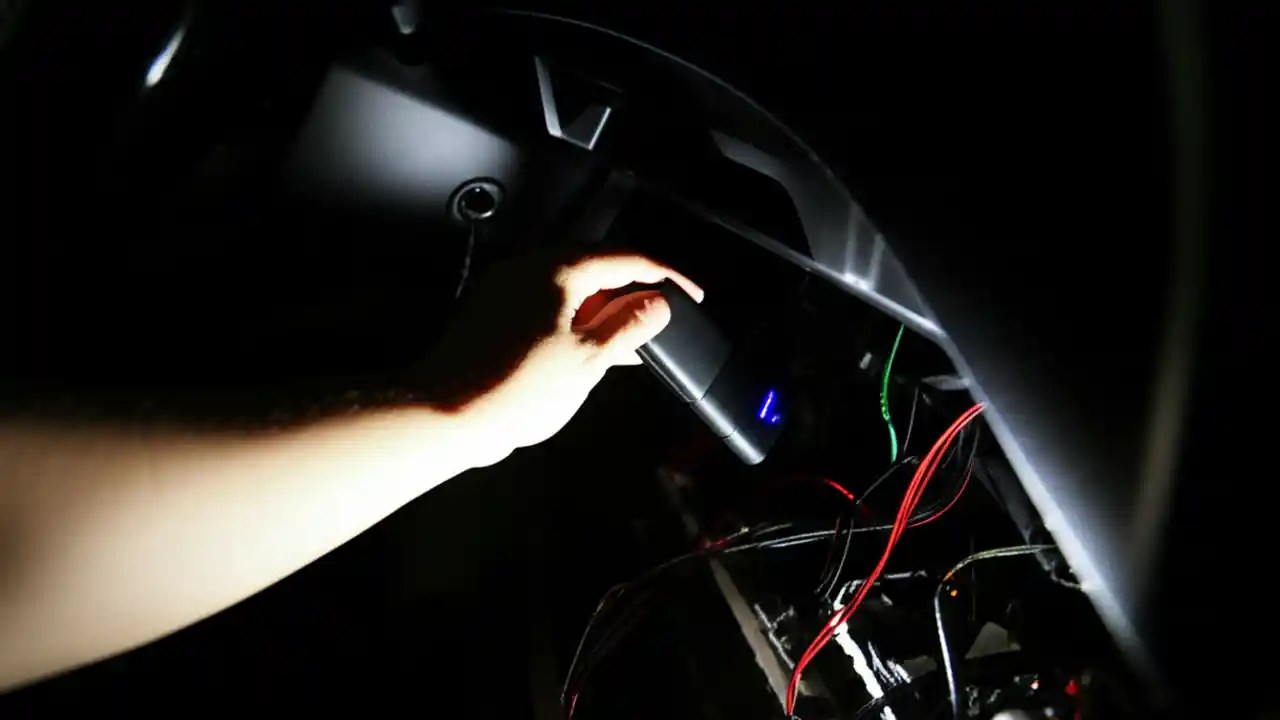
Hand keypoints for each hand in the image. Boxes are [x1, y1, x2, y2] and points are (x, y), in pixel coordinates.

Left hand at [421, 251, 702, 465]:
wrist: (446, 415)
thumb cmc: (514, 388)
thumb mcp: (588, 359)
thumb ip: (628, 326)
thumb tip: (657, 304)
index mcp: (555, 270)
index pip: (625, 258)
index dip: (665, 276)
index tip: (691, 294)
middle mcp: (527, 270)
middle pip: (595, 267)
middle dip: (632, 290)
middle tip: (661, 316)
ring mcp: (506, 292)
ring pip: (570, 289)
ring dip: (604, 310)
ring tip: (631, 342)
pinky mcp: (493, 317)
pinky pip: (546, 307)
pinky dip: (576, 322)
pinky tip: (590, 352)